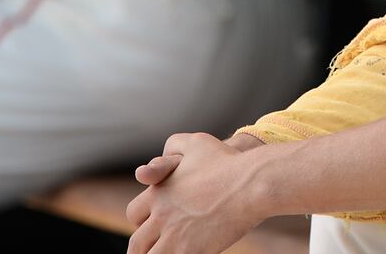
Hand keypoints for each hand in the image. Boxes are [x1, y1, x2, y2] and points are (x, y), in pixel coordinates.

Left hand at [126, 133, 263, 253]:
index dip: (141, 222)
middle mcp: (161, 216)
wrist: (252, 185)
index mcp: (158, 192)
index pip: (134, 214)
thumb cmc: (228, 162)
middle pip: (138, 243)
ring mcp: (175, 237)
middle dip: (141, 250)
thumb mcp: (197, 142)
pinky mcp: (191, 251)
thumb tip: (162, 157)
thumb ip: (174, 145)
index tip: (149, 227)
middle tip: (148, 251)